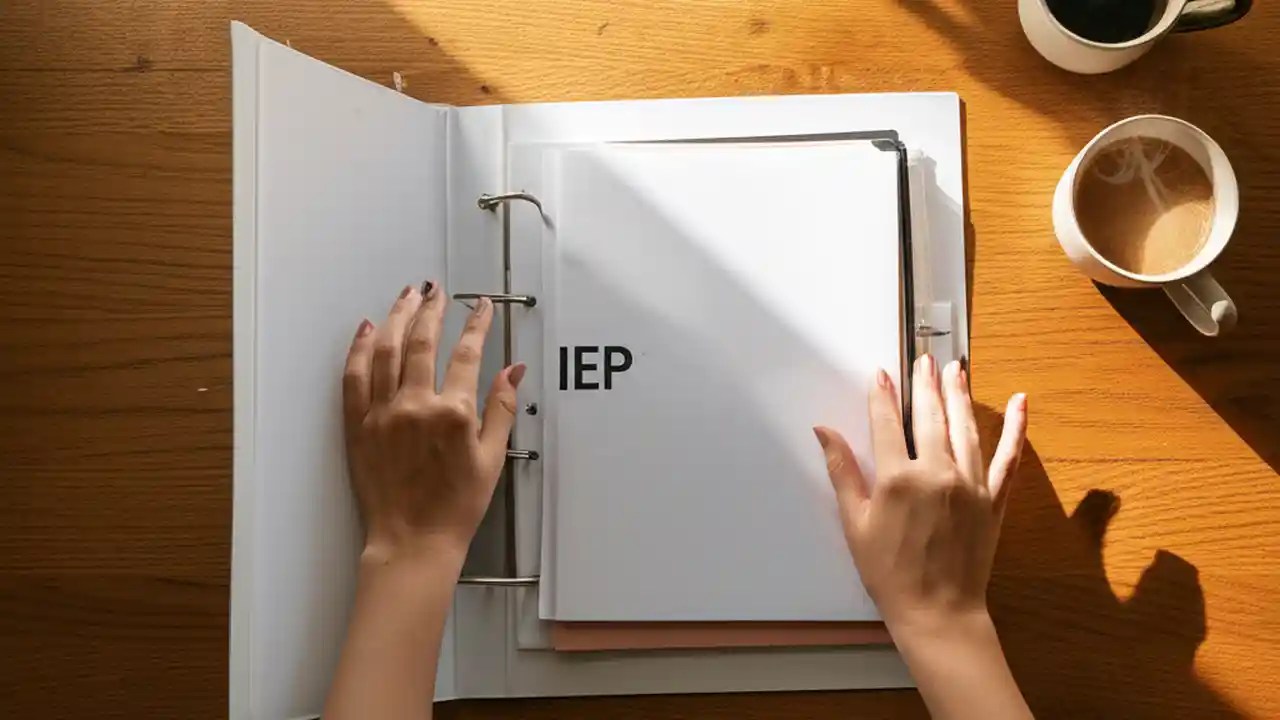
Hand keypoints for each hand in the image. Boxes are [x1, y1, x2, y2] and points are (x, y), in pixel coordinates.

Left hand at [342, 282, 524, 563]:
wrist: (412, 540)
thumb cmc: (455, 507)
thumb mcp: (492, 458)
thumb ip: (501, 409)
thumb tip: (514, 371)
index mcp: (454, 413)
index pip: (468, 354)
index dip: (477, 324)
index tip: (481, 307)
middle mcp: (416, 406)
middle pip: (423, 341)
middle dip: (432, 309)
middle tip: (437, 291)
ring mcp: (383, 413)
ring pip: (387, 350)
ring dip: (397, 317)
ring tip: (406, 296)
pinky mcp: (358, 425)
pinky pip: (354, 376)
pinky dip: (360, 349)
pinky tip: (367, 330)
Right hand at [814, 355, 1027, 633]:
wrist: (938, 610)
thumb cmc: (890, 573)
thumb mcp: (854, 523)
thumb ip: (842, 472)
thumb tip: (824, 432)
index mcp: (898, 479)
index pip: (886, 423)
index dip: (881, 395)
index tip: (880, 373)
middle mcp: (936, 473)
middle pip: (929, 416)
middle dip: (924, 384)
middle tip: (923, 359)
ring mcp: (970, 484)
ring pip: (965, 426)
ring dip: (959, 394)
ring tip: (955, 368)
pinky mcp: (993, 498)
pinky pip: (1008, 456)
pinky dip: (1016, 428)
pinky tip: (1020, 402)